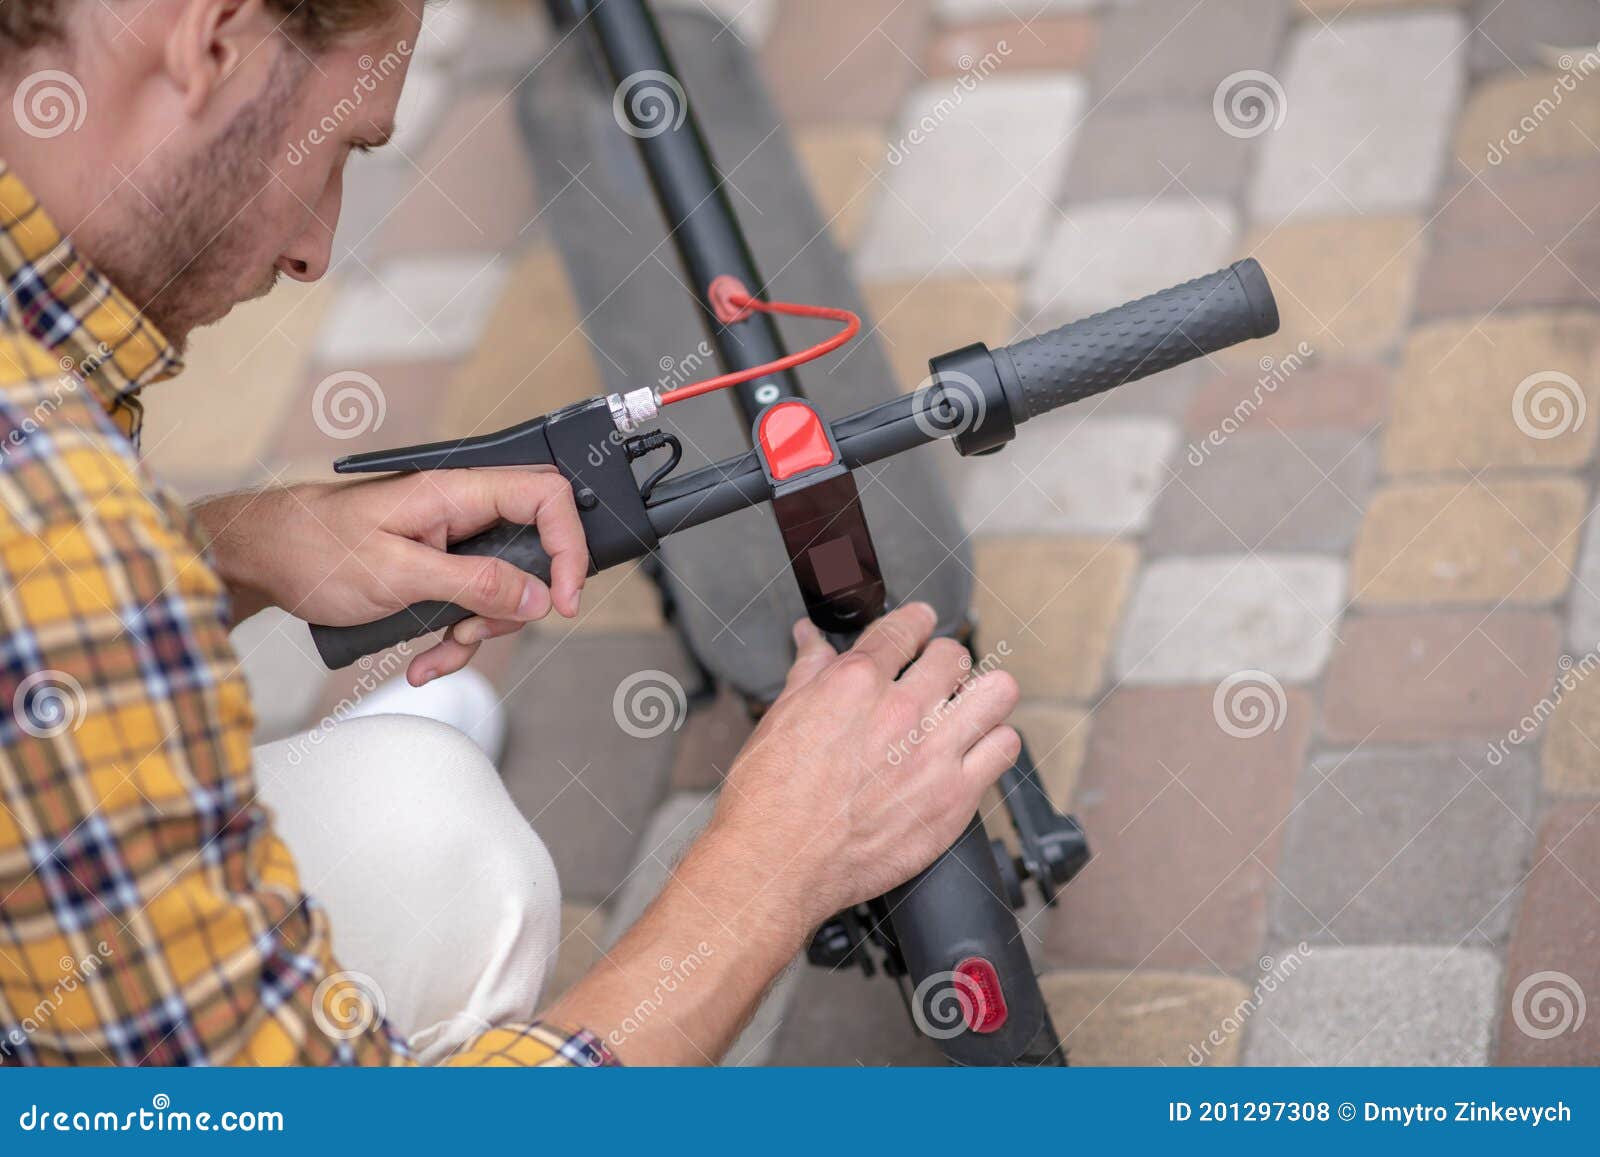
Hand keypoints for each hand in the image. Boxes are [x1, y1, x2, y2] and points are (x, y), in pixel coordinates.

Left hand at [195, 469, 586, 684]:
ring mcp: (450, 542)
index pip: (546, 498)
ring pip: (501, 589)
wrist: (263, 560)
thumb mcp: (399, 574)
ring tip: (435, 652)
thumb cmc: (314, 550)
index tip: (564, 599)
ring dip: (477, 630)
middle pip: (531, 551)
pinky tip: (423, 659)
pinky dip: (453, 639)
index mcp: (456, 492)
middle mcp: (460, 511)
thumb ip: (474, 583)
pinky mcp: (436, 570)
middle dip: (512, 605)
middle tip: (478, 631)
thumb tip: (538, 596)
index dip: (568, 546)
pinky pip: (469, 606)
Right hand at [707, 602, 1020, 932]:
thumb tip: (811, 640)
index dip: (915, 621)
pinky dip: (994, 743)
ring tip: (966, 709)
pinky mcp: (954, 798)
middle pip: (953, 655)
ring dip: (982, 696)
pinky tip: (975, 751)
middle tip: (936, 678)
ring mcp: (933, 754)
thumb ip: (808, 671)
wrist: (778, 863)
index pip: (904, 628)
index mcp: (855, 684)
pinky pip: (1004, 748)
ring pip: (996, 692)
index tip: (919, 626)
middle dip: (944, 660)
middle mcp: (900, 712)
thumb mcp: (780, 718)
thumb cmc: (770, 802)